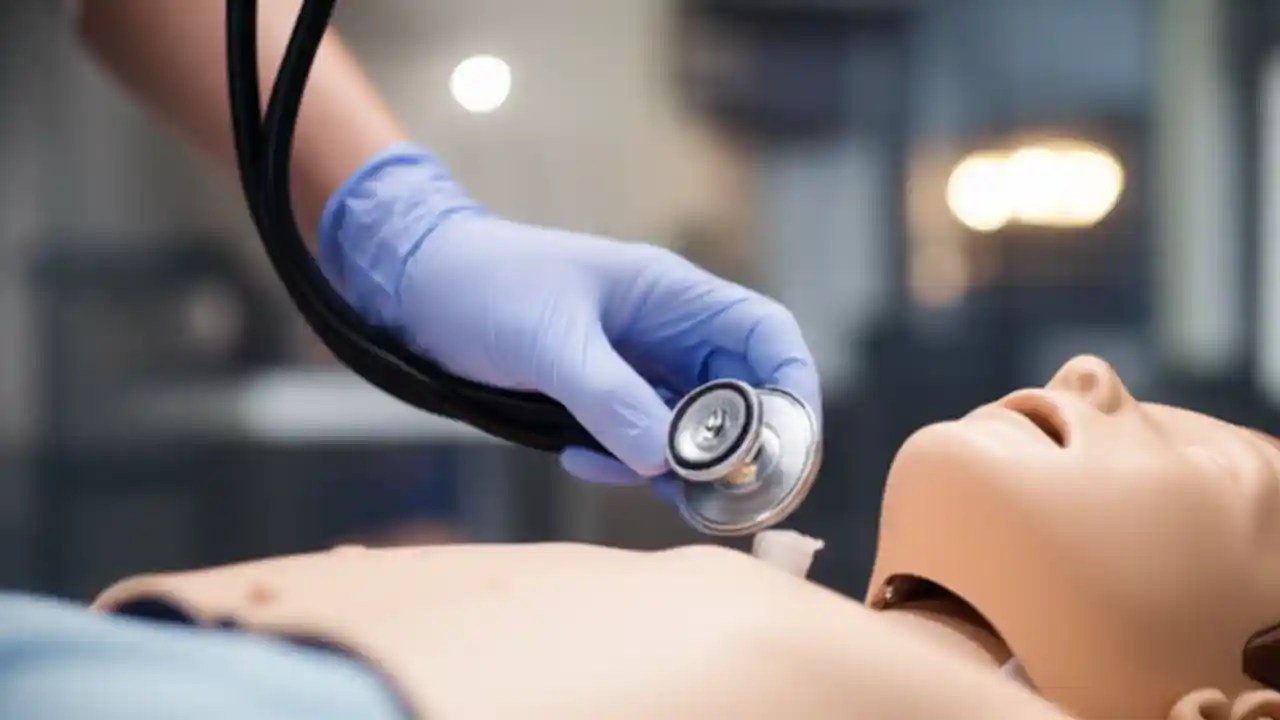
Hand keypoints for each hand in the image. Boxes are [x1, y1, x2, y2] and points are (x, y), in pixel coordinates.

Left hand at [319, 144, 819, 489]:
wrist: (415, 288)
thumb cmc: (485, 284)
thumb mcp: (550, 341)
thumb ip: (609, 399)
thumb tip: (663, 464)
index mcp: (672, 295)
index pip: (765, 334)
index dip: (792, 386)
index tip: (791, 444)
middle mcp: (666, 333)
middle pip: (738, 394)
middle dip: (730, 446)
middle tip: (708, 491)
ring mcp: (635, 367)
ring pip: (689, 429)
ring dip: (671, 465)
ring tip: (622, 473)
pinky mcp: (602, 398)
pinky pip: (640, 443)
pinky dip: (625, 463)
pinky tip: (577, 457)